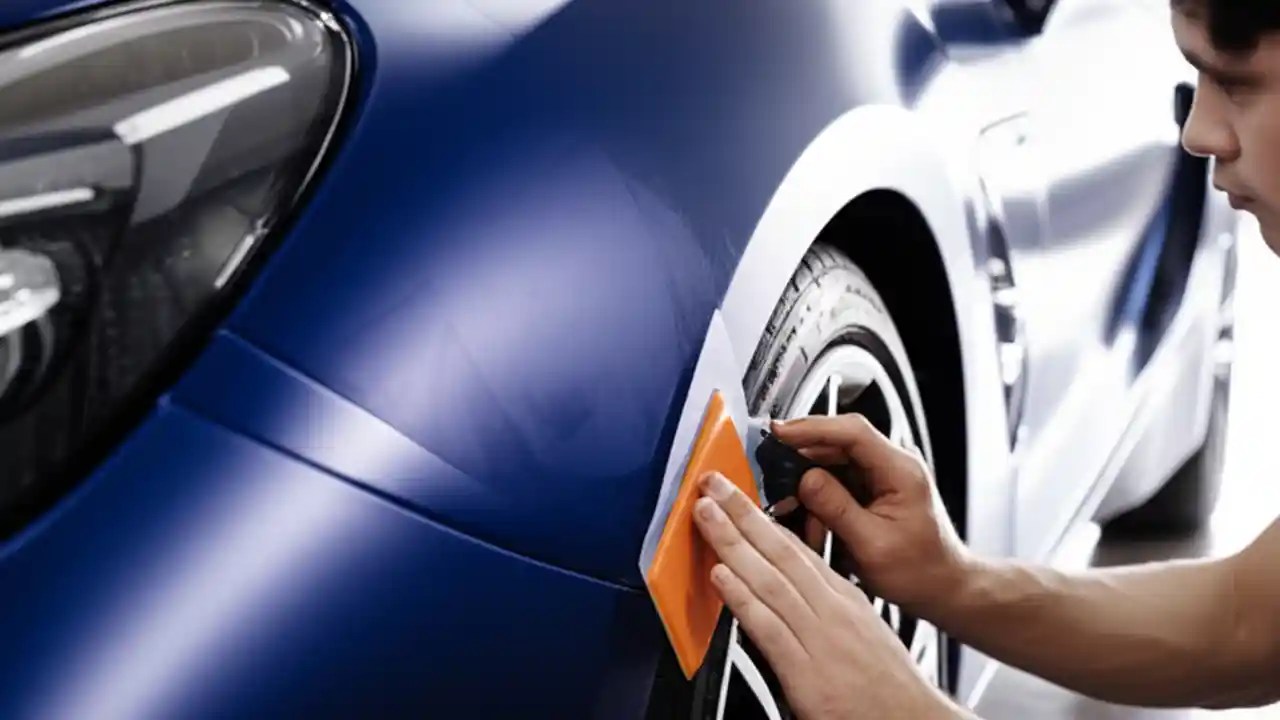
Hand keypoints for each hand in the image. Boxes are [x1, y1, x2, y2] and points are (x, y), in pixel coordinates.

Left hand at [693, 471, 962, 719]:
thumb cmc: (886, 685)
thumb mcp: (859, 632)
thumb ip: (824, 610)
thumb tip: (791, 592)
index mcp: (843, 598)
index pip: (797, 548)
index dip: (762, 517)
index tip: (737, 494)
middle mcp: (831, 609)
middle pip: (780, 550)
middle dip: (742, 512)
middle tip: (713, 483)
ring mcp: (818, 637)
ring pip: (769, 578)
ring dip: (733, 542)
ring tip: (707, 513)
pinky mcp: (805, 671)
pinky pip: (768, 627)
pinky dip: (742, 598)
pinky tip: (721, 576)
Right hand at [771, 414, 971, 617]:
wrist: (943, 587)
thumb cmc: (920, 571)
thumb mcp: (872, 545)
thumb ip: (837, 509)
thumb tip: (804, 478)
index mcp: (901, 470)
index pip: (853, 432)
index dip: (812, 428)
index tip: (780, 432)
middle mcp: (893, 464)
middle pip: (837, 442)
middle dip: (801, 458)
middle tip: (771, 475)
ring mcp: (883, 474)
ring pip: (832, 461)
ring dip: (808, 483)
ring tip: (792, 509)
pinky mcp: (873, 487)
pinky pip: (836, 479)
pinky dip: (818, 496)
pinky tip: (809, 518)